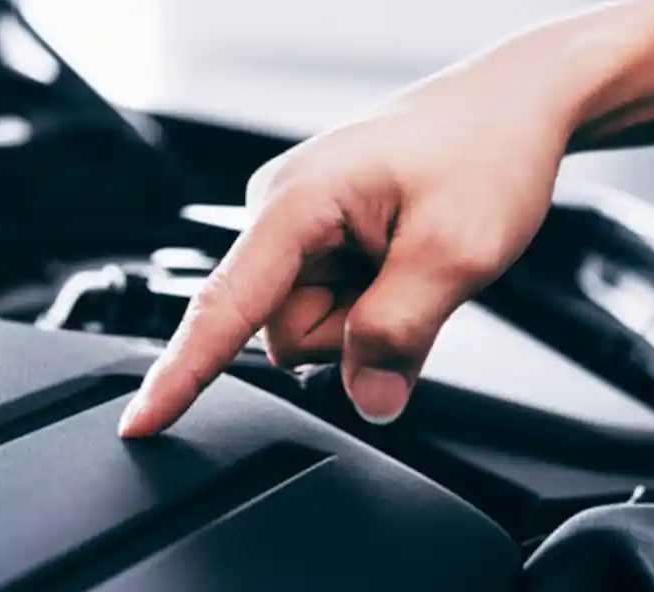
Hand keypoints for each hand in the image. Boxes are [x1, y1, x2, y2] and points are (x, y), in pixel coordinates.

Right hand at [118, 56, 572, 435]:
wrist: (512, 106)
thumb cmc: (486, 150)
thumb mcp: (459, 252)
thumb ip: (399, 333)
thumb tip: (365, 399)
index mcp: (295, 203)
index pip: (223, 306)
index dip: (181, 374)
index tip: (140, 423)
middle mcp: (278, 209)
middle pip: (283, 330)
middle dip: (350, 331)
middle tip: (413, 279)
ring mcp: (295, 223)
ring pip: (307, 324)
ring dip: (363, 315)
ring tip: (407, 261)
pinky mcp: (315, 235)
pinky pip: (326, 302)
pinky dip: (366, 299)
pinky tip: (396, 259)